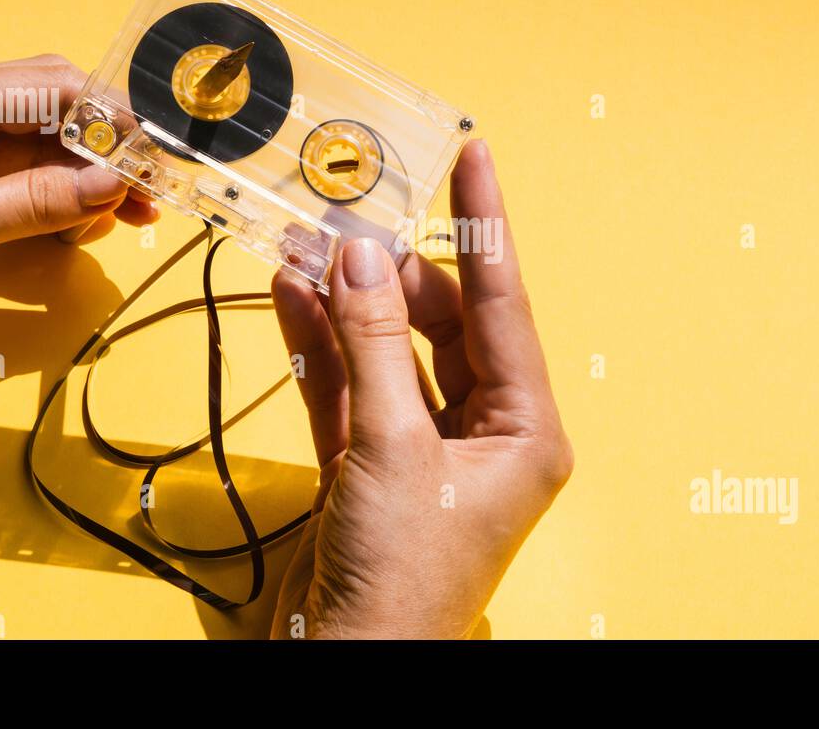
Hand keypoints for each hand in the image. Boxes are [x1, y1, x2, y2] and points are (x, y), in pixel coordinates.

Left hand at [0, 56, 157, 352]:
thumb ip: (33, 205)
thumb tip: (110, 186)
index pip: (54, 88)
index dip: (112, 123)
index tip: (151, 166)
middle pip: (56, 106)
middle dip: (106, 148)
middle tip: (145, 195)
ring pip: (43, 142)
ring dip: (86, 176)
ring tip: (124, 219)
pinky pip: (20, 173)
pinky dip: (55, 196)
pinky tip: (78, 224)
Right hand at [269, 140, 572, 638]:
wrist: (347, 661)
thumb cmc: (402, 579)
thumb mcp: (391, 449)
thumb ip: (373, 346)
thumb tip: (358, 258)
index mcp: (526, 430)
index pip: (504, 304)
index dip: (486, 224)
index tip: (476, 156)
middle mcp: (485, 432)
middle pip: (442, 323)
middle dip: (393, 272)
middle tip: (347, 218)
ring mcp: (425, 444)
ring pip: (389, 350)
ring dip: (347, 304)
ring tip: (305, 244)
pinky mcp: (372, 462)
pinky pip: (350, 386)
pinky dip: (321, 346)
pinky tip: (292, 295)